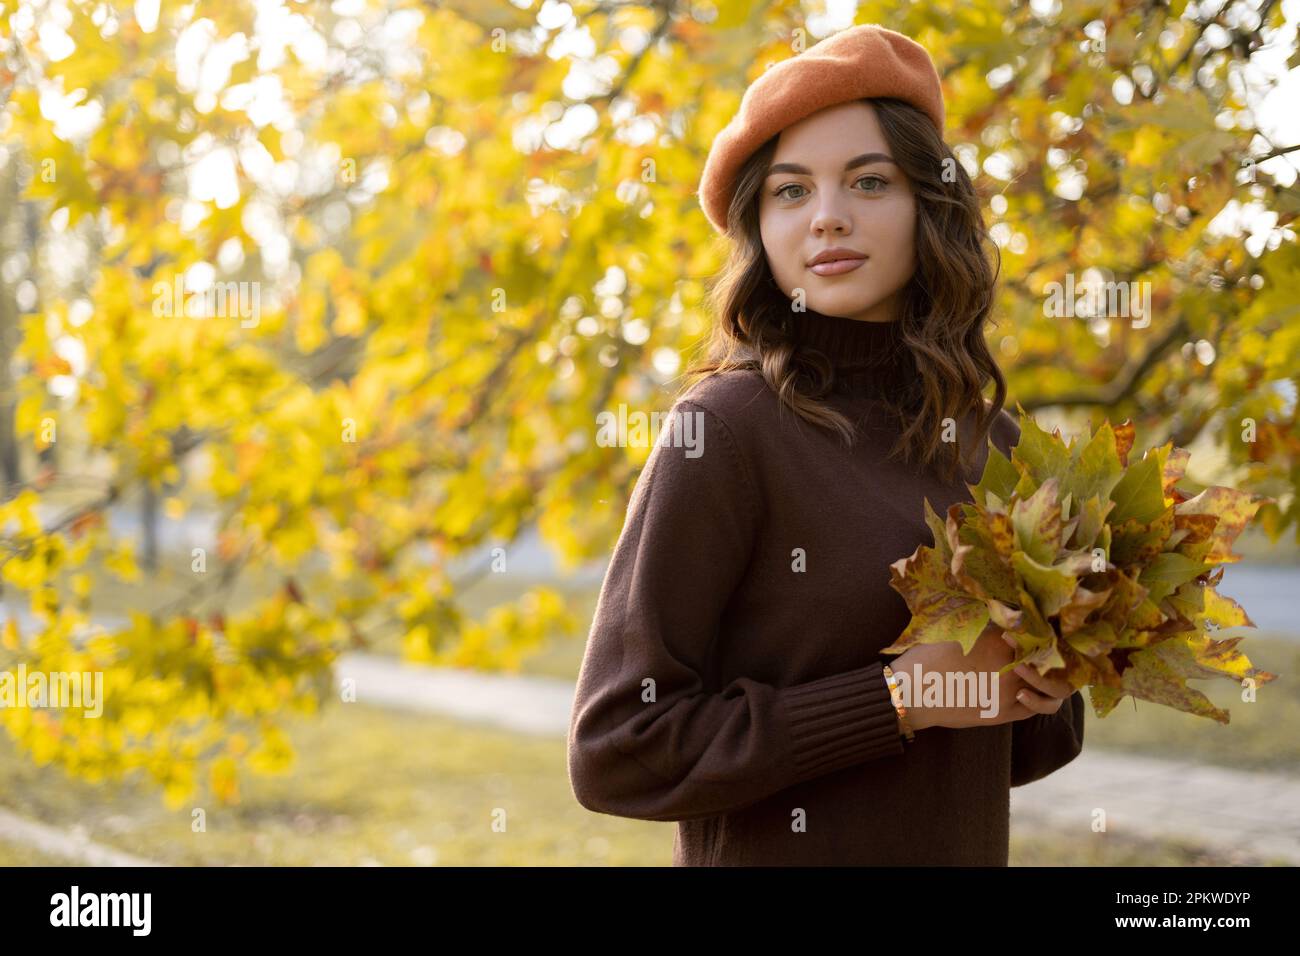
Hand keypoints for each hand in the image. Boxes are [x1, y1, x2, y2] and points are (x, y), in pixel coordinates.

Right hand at [888, 631, 1066, 730]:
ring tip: (1039, 666)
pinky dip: (1040, 695)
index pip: (1032, 630)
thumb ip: (983, 624)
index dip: (1033, 624)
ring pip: (1048, 683)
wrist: (910, 696)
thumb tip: (1002, 612)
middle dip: (1044, 647)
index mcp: (998, 644)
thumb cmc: (925, 659)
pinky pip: (1037, 706)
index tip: (1030, 621)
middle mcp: (1010, 669)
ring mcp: (1009, 694)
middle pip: (1044, 654)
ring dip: (1048, 673)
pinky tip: (1029, 686)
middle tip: (1039, 641)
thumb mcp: (953, 631)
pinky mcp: (1004, 714)